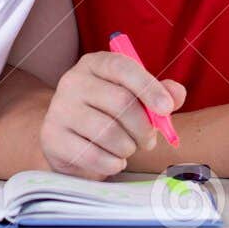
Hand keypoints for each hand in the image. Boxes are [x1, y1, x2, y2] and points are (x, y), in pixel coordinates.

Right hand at [39, 52, 185, 178]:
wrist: (69, 140)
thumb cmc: (108, 116)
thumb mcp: (134, 99)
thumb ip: (159, 94)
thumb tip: (176, 94)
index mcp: (95, 64)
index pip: (122, 67)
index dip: (148, 87)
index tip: (166, 108)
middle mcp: (72, 81)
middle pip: (121, 103)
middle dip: (144, 127)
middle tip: (149, 140)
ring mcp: (59, 109)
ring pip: (109, 132)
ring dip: (128, 148)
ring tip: (126, 148)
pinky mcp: (52, 137)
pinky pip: (93, 156)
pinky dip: (112, 163)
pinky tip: (112, 160)